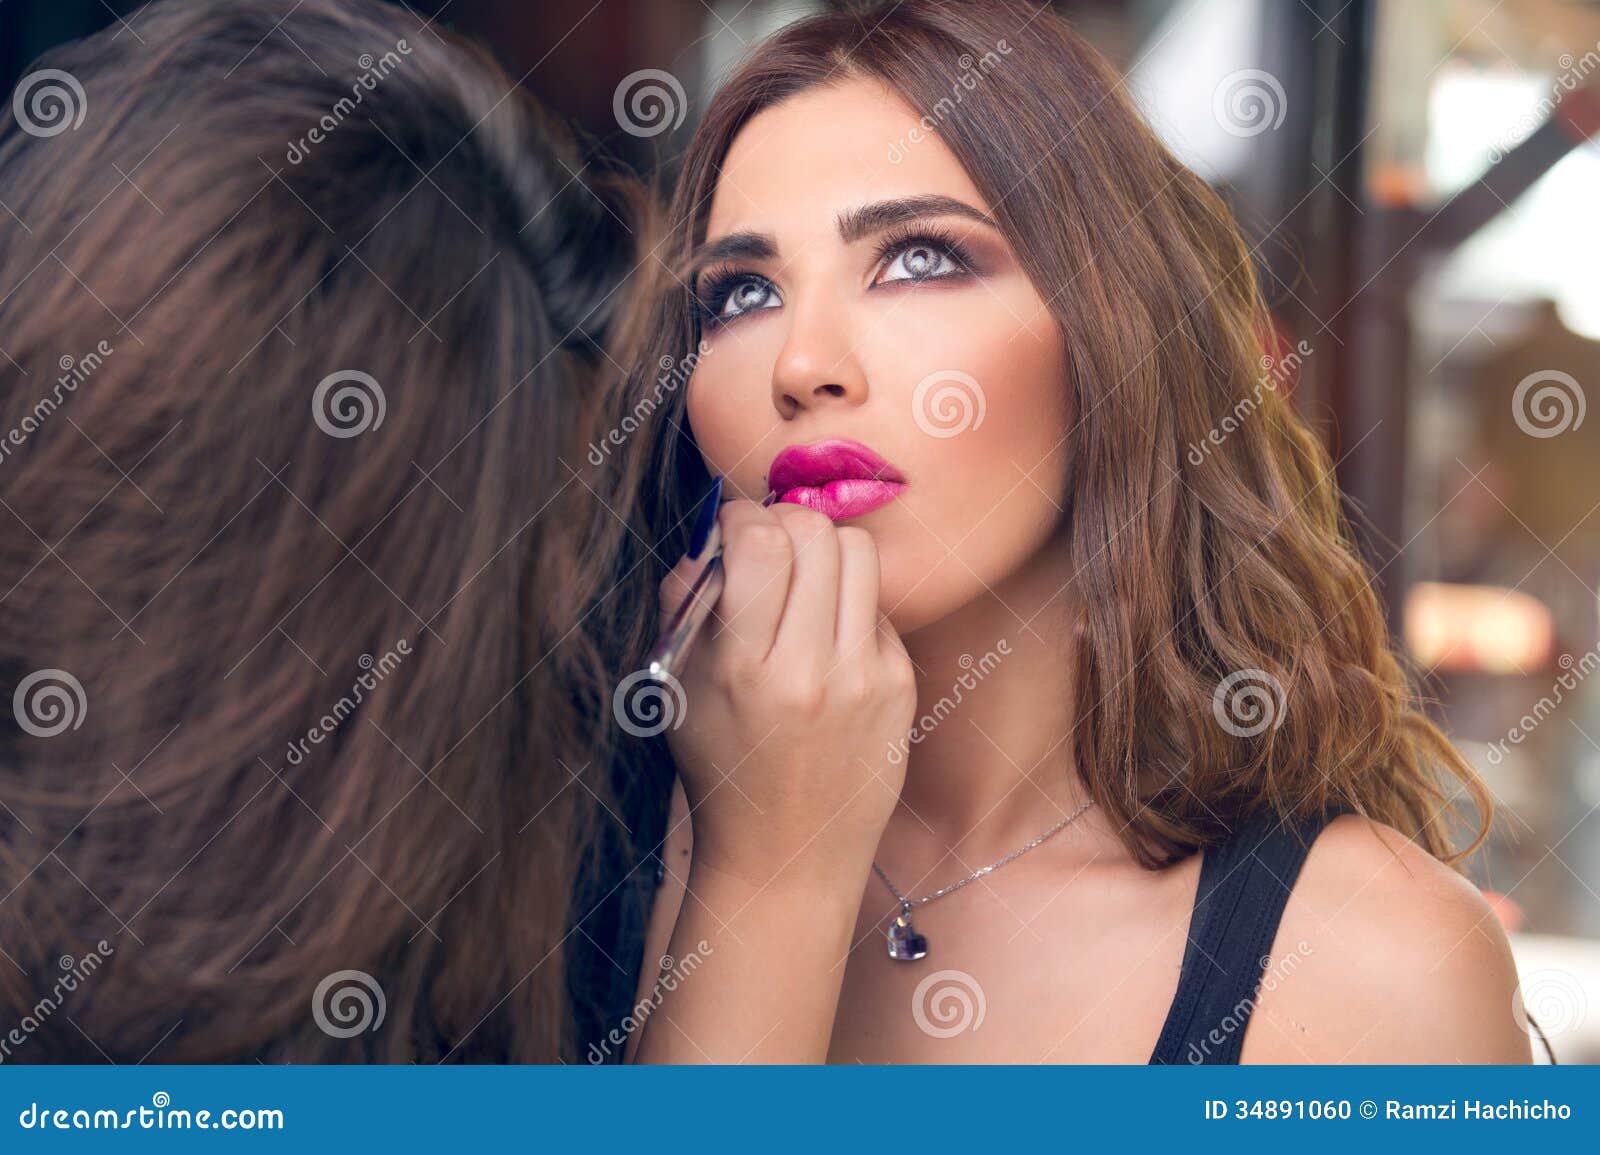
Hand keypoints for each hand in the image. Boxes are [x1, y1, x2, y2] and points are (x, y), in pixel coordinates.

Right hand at [657, 498, 915, 895]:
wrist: (788, 855)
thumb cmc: (724, 768)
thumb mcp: (678, 692)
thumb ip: (685, 604)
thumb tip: (710, 536)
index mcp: (745, 671)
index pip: (760, 543)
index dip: (740, 517)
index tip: (731, 528)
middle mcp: (811, 671)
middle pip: (815, 534)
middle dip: (783, 523)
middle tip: (767, 547)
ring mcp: (865, 679)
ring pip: (859, 553)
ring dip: (824, 549)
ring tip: (801, 578)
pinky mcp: (901, 686)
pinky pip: (877, 604)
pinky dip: (847, 603)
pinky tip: (825, 636)